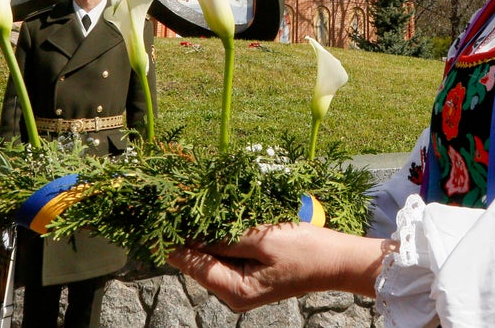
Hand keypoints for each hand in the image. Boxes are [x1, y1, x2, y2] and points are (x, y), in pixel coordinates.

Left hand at [167, 223, 394, 311]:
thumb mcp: (262, 239)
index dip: (173, 239)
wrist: (336, 259)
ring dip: (202, 232)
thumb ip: (224, 236)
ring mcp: (240, 285)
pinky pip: (223, 255)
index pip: (192, 263)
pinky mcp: (247, 274)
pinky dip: (217, 236)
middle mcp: (233, 294)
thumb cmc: (304, 249)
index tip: (158, 215)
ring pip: (209, 256)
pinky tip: (212, 216)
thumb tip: (190, 229)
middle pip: (197, 261)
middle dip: (187, 233)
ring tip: (189, 203)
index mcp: (235, 291)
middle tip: (173, 201)